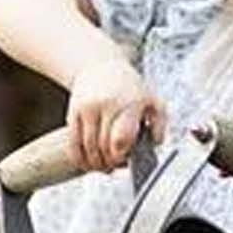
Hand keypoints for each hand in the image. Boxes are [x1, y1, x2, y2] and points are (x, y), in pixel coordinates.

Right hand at [67, 54, 164, 171]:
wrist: (101, 65)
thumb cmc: (130, 88)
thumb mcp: (153, 102)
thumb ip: (159, 125)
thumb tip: (156, 144)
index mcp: (128, 105)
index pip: (121, 140)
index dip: (122, 156)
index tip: (125, 161)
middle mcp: (105, 106)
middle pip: (103, 146)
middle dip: (109, 162)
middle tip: (115, 167)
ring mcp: (87, 108)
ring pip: (87, 146)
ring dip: (94, 163)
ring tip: (102, 167)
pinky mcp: (73, 111)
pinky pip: (73, 141)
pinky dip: (78, 156)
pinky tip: (85, 163)